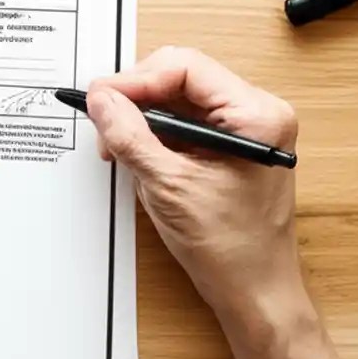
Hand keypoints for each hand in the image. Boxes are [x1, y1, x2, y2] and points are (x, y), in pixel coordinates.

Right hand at [85, 46, 298, 313]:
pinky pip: (183, 120)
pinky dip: (152, 132)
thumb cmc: (232, 248)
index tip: (102, 99)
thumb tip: (101, 100)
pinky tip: (136, 153)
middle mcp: (256, 113)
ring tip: (117, 146)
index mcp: (257, 115)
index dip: (137, 80)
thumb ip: (131, 137)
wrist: (254, 291)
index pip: (185, 67)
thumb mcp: (169, 187)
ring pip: (177, 97)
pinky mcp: (228, 144)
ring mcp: (243, 128)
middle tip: (103, 123)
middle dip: (135, 97)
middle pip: (180, 76)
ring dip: (140, 116)